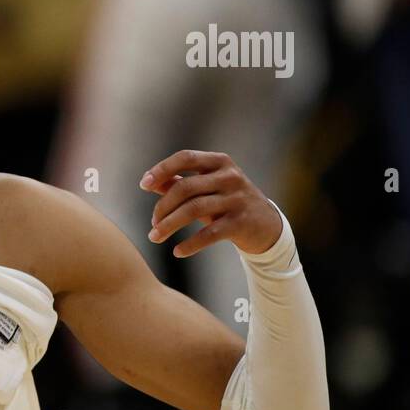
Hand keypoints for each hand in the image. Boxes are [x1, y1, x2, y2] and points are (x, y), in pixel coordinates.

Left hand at [139, 150, 281, 257]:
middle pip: (185, 187)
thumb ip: (178, 182)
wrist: (266, 225)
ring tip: (155, 237)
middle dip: (163, 206)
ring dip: (169, 225)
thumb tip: (148, 182)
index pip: (186, 158)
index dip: (162, 169)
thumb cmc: (227, 202)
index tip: (143, 185)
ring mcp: (237, 199)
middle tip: (153, 223)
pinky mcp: (241, 222)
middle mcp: (230, 177)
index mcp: (219, 162)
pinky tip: (178, 252)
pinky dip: (190, 244)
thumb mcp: (206, 188)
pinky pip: (209, 234)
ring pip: (193, 210)